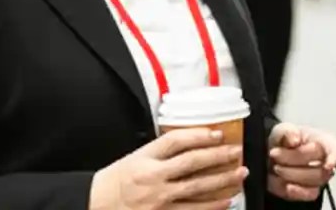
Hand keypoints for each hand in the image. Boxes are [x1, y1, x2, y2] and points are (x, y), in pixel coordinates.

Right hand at [89, 128, 246, 209]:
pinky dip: (212, 207)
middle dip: (218, 156)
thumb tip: (194, 142)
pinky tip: (226, 202)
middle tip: (236, 152)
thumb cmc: (116, 182)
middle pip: (192, 163)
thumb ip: (162, 152)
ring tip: (239, 175)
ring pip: (197, 189)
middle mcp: (152, 179)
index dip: (200, 135)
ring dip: (222, 181)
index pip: (176, 141)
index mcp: (144, 159)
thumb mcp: (136, 158)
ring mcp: (158, 200)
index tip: (218, 134)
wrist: (96, 206)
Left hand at [266, 123, 335, 201]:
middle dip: (294, 159)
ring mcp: (318, 177)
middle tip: (274, 153)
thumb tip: (295, 139)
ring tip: (275, 166)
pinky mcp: (310, 191)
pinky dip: (297, 191)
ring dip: (291, 174)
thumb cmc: (285, 141)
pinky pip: (309, 195)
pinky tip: (286, 185)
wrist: (272, 158)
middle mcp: (325, 160)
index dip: (335, 158)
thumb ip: (288, 131)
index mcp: (324, 141)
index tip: (328, 165)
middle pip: (321, 167)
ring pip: (315, 182)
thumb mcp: (282, 130)